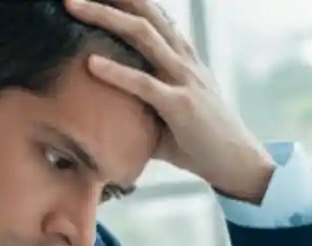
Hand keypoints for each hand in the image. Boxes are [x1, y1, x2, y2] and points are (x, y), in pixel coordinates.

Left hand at [65, 0, 276, 202]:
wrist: (238, 163)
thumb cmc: (200, 142)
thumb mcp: (169, 112)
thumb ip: (140, 102)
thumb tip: (101, 108)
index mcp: (183, 57)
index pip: (152, 17)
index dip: (127, 0)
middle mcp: (184, 60)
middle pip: (144, 15)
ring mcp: (184, 79)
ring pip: (142, 35)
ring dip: (106, 17)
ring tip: (73, 6)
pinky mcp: (181, 105)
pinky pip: (144, 84)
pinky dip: (116, 72)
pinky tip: (91, 63)